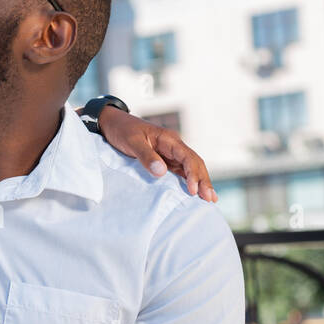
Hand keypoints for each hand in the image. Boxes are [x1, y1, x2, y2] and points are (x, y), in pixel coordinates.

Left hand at [95, 106, 216, 201]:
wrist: (112, 124)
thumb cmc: (122, 130)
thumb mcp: (131, 141)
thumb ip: (146, 155)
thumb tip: (162, 172)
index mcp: (169, 139)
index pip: (187, 157)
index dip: (193, 174)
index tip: (193, 190)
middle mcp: (173, 147)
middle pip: (195, 163)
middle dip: (204, 180)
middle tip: (210, 199)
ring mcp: (170, 154)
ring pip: (190, 168)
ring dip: (200, 182)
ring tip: (210, 199)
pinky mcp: (164, 160)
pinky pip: (180, 171)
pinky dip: (189, 181)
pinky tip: (195, 192)